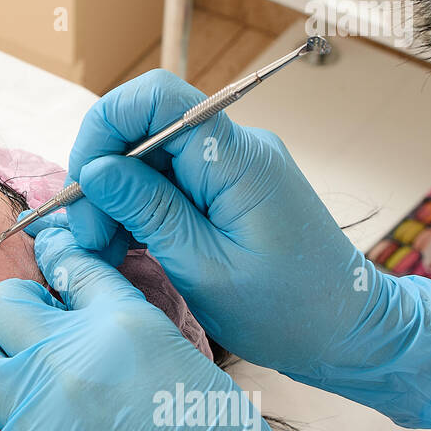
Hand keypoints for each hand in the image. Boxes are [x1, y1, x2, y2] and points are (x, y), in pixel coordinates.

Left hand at [0, 228, 373, 430]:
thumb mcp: (188, 359)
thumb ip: (127, 323)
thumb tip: (80, 302)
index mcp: (123, 324)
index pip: (68, 266)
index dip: (61, 271)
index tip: (60, 285)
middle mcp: (70, 359)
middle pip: (0, 304)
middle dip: (17, 312)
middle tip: (40, 333)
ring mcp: (38, 414)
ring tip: (19, 378)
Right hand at [62, 70, 430, 428]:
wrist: (347, 331)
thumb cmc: (285, 311)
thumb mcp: (203, 268)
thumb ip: (147, 211)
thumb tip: (95, 169)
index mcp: (238, 160)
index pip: (156, 98)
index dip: (105, 129)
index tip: (83, 188)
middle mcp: (235, 148)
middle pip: (143, 132)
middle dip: (101, 181)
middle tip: (86, 240)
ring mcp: (230, 167)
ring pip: (147, 161)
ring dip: (114, 203)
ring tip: (102, 255)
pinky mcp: (225, 189)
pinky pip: (166, 184)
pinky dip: (137, 213)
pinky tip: (123, 250)